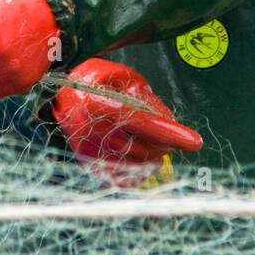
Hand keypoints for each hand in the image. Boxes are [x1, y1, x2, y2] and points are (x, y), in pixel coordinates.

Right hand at [53, 59, 202, 187]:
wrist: (59, 92)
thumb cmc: (94, 79)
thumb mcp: (123, 77)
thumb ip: (146, 98)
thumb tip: (169, 121)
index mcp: (100, 105)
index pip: (144, 123)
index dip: (171, 133)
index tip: (196, 142)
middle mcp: (93, 131)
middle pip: (143, 147)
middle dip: (164, 144)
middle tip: (174, 137)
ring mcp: (89, 150)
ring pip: (134, 163)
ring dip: (153, 156)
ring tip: (157, 145)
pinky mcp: (88, 162)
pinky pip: (119, 177)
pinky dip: (137, 172)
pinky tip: (144, 161)